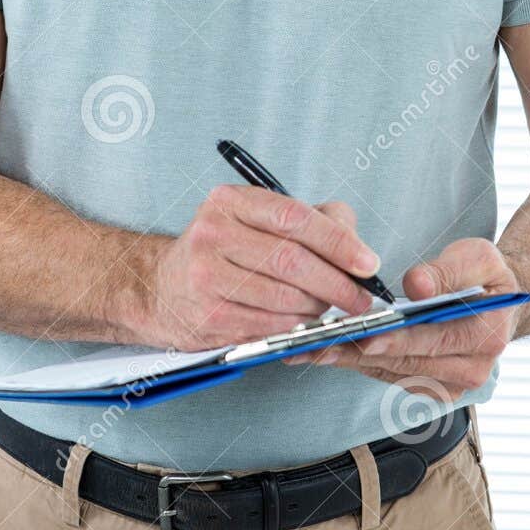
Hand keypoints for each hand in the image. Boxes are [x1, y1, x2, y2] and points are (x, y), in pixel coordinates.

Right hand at [139, 190, 380, 350]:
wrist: (161, 287)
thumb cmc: (224, 251)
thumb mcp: (259, 220)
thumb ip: (314, 221)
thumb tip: (357, 246)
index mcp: (230, 202)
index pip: (293, 217)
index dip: (338, 241)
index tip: (368, 262)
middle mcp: (213, 233)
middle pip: (291, 260)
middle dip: (336, 283)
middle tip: (360, 297)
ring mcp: (206, 277)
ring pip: (283, 298)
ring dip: (317, 309)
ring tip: (329, 308)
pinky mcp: (208, 316)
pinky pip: (268, 326)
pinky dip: (295, 328)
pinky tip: (302, 323)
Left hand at [286, 236, 520, 399]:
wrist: (499, 305)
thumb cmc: (488, 276)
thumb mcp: (479, 257)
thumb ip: (449, 270)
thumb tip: (417, 287)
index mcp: (488, 337)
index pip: (434, 340)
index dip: (398, 339)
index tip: (364, 336)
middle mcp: (472, 371)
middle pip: (406, 362)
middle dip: (360, 352)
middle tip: (318, 343)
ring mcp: (451, 385)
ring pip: (392, 373)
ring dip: (352, 361)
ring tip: (311, 348)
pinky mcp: (432, 389)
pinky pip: (390, 377)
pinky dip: (359, 364)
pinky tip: (329, 352)